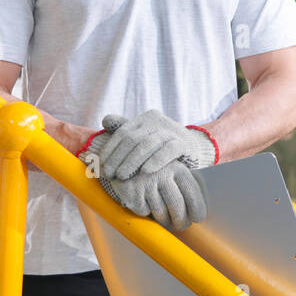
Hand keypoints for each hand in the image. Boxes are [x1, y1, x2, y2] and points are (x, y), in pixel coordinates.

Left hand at [95, 110, 216, 179]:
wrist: (193, 150)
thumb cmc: (161, 148)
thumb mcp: (143, 138)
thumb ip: (125, 130)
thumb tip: (105, 119)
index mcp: (145, 119)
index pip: (122, 133)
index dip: (110, 150)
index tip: (101, 167)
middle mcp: (158, 121)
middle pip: (133, 139)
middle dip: (119, 158)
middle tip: (110, 175)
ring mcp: (172, 130)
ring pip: (148, 144)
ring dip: (132, 161)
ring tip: (122, 176)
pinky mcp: (184, 143)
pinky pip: (168, 150)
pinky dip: (156, 160)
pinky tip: (145, 171)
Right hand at [111, 159, 207, 230]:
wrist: (124, 159)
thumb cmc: (154, 170)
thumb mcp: (171, 171)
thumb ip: (183, 188)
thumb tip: (198, 214)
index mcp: (178, 168)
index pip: (193, 193)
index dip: (197, 209)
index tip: (197, 218)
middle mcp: (163, 173)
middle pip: (177, 207)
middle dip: (181, 222)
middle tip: (181, 226)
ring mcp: (146, 182)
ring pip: (161, 213)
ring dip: (164, 221)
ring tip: (165, 219)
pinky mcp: (132, 191)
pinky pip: (144, 212)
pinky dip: (145, 212)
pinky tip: (144, 203)